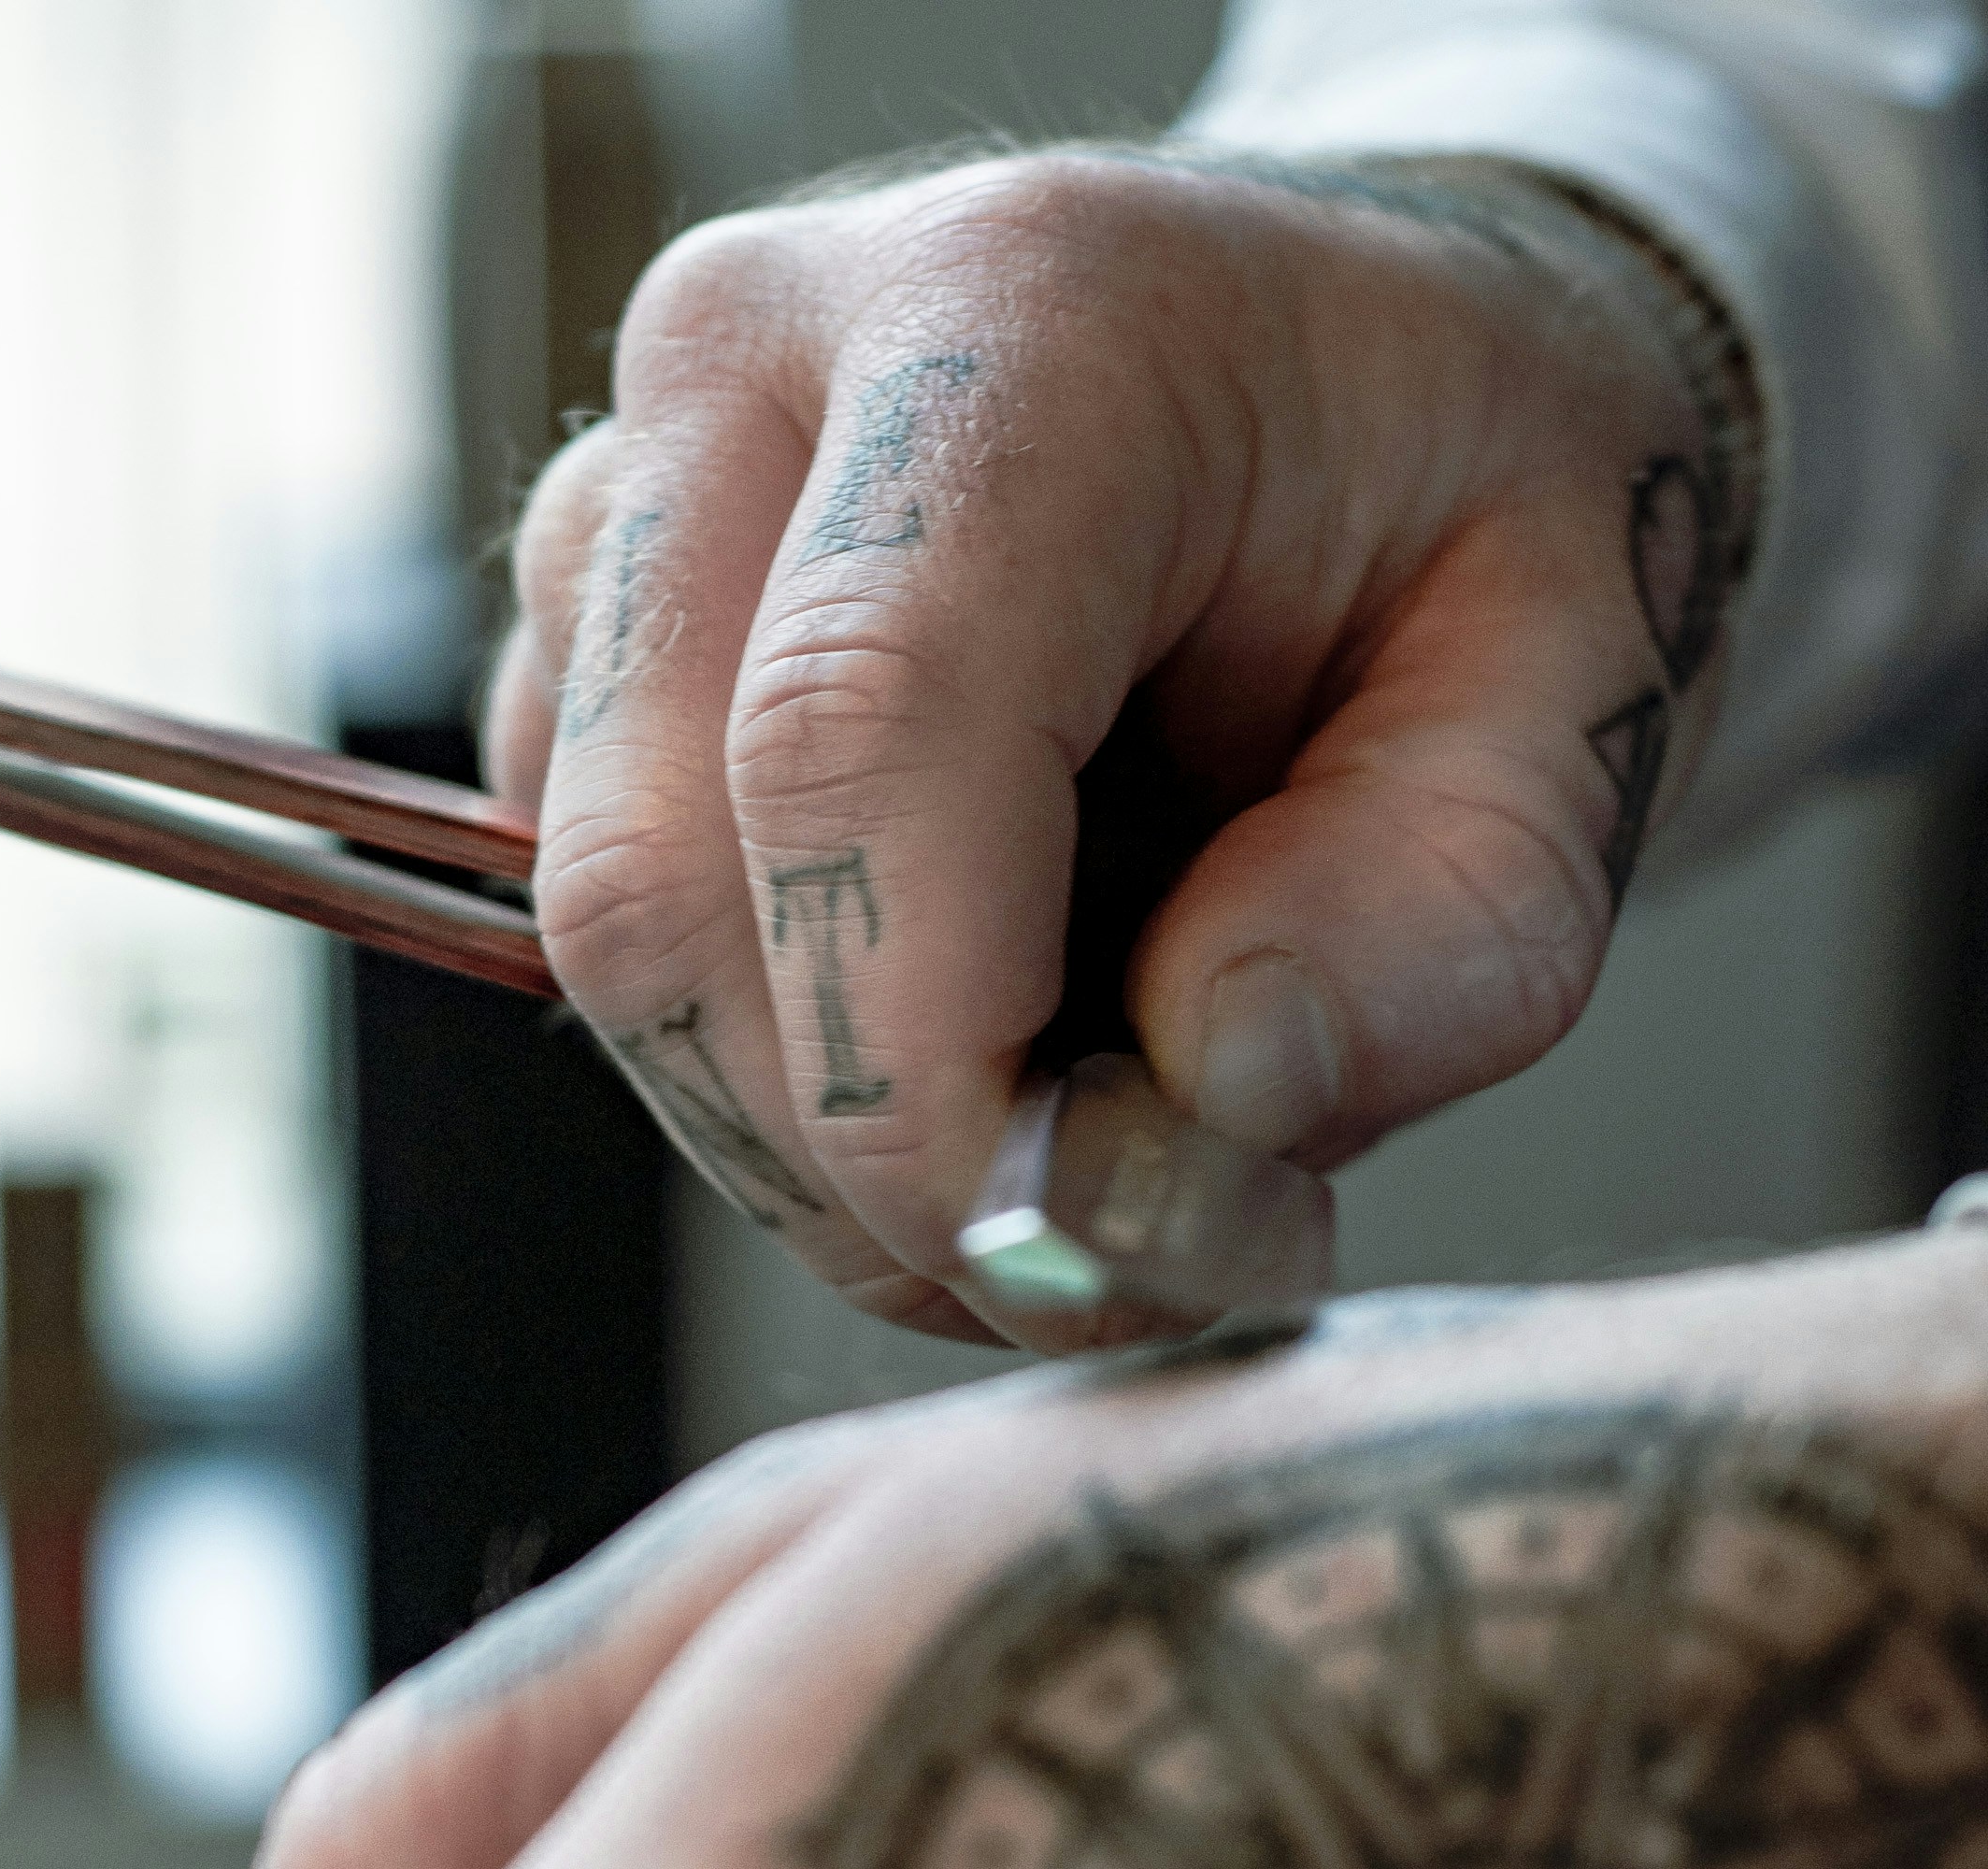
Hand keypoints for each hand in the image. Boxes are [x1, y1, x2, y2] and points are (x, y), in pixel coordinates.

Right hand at [487, 147, 1748, 1341]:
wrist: (1338, 409)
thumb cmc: (1455, 516)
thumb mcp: (1589, 705)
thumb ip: (1448, 919)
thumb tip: (1215, 1088)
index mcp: (1022, 319)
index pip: (855, 730)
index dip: (921, 1067)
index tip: (1069, 1248)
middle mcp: (755, 374)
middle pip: (671, 877)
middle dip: (868, 1159)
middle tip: (1110, 1256)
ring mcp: (624, 518)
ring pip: (612, 954)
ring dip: (825, 1147)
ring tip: (1064, 1140)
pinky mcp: (572, 667)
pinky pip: (607, 963)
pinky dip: (776, 1090)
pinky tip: (953, 1048)